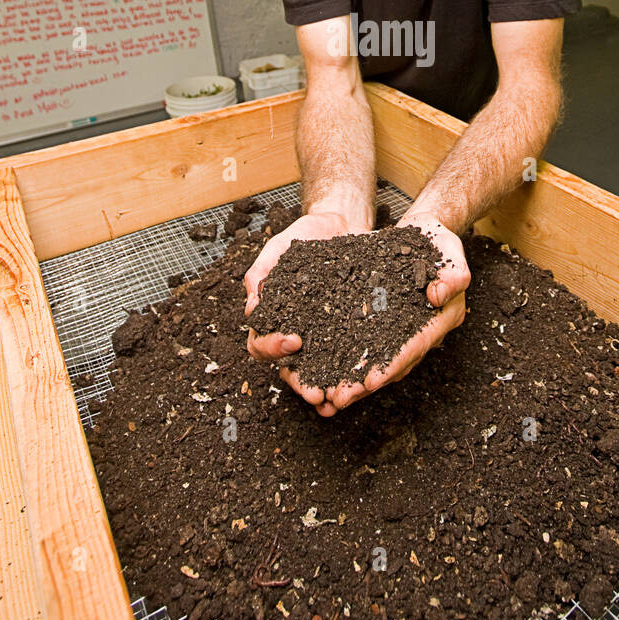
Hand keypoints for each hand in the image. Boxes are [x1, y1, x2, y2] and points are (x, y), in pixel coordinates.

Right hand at [244, 211, 369, 416]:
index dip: (273, 348)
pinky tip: (366, 380)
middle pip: (291, 368)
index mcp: (274, 317)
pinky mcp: (351, 329)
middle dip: (303, 383)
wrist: (341, 222)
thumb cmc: (304, 236)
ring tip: (340, 398)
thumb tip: (252, 306)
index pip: (262, 344)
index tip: (294, 340)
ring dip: (328, 388)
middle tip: (317, 393)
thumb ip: (260, 274)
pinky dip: (355, 371)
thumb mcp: (278, 249)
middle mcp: (297, 330)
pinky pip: (352, 354)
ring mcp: (324, 333)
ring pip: (321, 370)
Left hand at [321, 213, 469, 414]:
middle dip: (366, 383)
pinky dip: (346, 359)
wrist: (423, 231)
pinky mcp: (382, 319)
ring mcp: (401, 328)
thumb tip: (439, 296)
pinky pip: (364, 344)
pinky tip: (324, 370)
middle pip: (393, 363)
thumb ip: (452, 274)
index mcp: (442, 318)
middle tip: (340, 399)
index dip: (392, 364)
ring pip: (376, 359)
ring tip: (329, 396)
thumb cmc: (437, 240)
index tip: (371, 381)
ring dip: (353, 379)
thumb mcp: (449, 250)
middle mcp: (422, 330)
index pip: (415, 346)